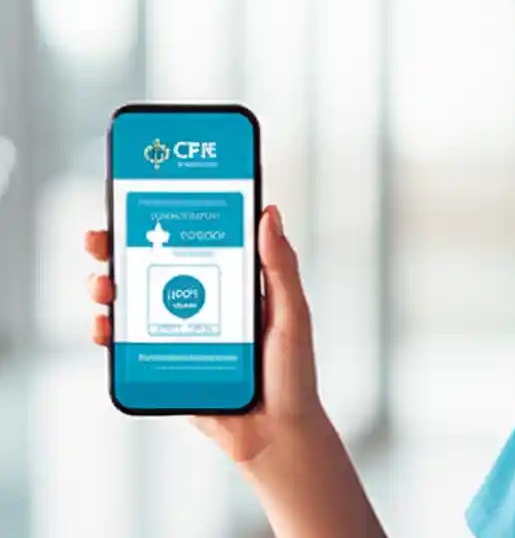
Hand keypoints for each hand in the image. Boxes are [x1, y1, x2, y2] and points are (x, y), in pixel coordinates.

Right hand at [87, 205, 330, 463]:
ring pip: (133, 301)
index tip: (141, 201)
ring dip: (108, 286)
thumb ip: (280, 268)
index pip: (195, 242)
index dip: (166, 221)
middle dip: (119, 248)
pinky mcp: (164, 363)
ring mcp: (179, 332)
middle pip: (152, 266)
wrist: (275, 434)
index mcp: (233, 284)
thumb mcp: (292, 315)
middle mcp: (202, 302)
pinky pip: (128, 344)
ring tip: (103, 284)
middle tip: (101, 239)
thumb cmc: (292, 374)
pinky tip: (103, 326)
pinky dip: (108, 332)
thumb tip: (268, 213)